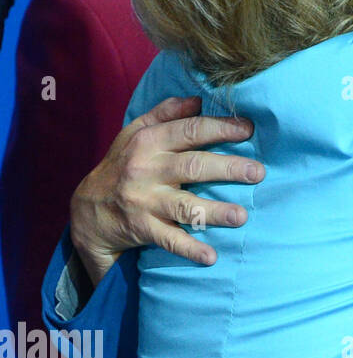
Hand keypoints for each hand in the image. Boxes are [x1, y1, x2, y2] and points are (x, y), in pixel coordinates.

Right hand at [69, 96, 264, 283]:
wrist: (87, 210)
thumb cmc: (122, 165)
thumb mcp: (135, 133)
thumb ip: (165, 114)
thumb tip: (198, 100)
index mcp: (149, 142)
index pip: (189, 131)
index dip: (220, 128)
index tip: (249, 129)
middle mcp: (147, 169)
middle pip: (194, 166)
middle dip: (229, 168)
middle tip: (259, 173)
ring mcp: (144, 201)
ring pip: (185, 206)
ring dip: (215, 212)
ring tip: (242, 216)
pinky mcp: (142, 229)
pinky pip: (169, 240)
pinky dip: (190, 250)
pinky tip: (211, 257)